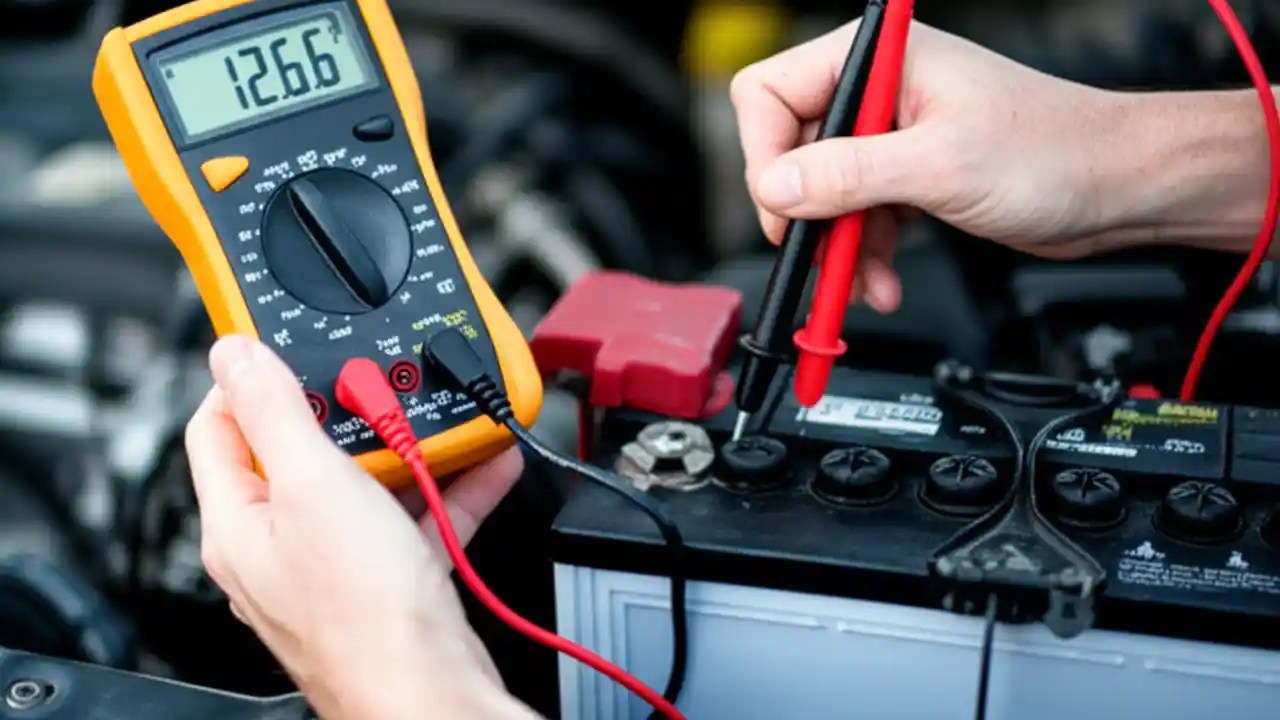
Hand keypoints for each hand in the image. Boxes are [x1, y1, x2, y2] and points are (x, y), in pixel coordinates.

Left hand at [185, 335, 537, 719]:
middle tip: (379, 386)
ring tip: (437, 420)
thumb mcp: (314, 484)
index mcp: (238, 521)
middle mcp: (279, 546)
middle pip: (300, 451)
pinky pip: (410, 517)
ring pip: (362, 484)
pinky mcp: (386, 581)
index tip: (286, 346)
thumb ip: (275, 410)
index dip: (249, 377)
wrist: (430, 688)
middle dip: (348, 411)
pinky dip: (443, 487)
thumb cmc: (363, 611)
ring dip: (405, 447)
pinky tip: (481, 464)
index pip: (218, 426)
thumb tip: (233, 353)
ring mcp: (335, 566)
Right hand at [731, 20, 1209, 311]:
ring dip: (838, 248)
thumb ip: (848, 174)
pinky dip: (864, 255)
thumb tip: (776, 187)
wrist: (1116, 187)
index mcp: (877, 59)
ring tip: (861, 282)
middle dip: (807, 215)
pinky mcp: (906, 173)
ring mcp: (890, 133)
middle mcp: (877, 90)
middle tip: (822, 254)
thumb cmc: (1054, 152)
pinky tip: (880, 281)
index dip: (767, 158)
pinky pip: (856, 216)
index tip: (787, 210)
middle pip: (789, 152)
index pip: (770, 95)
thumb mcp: (938, 166)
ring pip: (820, 195)